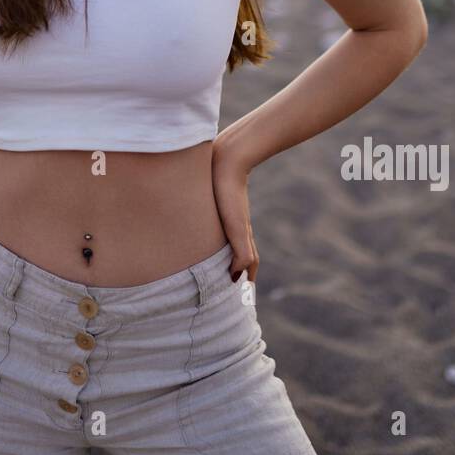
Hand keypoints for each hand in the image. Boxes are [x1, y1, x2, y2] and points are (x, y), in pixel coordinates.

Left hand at [211, 136, 258, 283]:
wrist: (225, 158)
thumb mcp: (235, 225)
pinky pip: (217, 226)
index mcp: (241, 234)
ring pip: (230, 240)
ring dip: (228, 256)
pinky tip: (205, 235)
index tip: (245, 296)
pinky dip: (216, 238)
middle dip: (240, 271)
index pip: (249, 262)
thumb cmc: (228, 193)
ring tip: (218, 267)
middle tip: (232, 288)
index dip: (248, 279)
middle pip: (242, 253)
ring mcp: (227, 214)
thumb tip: (237, 277)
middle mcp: (236, 226)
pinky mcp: (216, 201)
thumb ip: (241, 251)